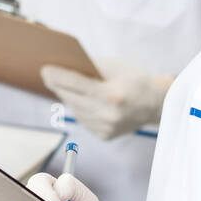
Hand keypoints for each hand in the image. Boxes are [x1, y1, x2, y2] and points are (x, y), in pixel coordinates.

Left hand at [40, 57, 171, 139]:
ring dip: (67, 97)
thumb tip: (63, 65)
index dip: (57, 76)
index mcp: (112, 94)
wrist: (156, 105)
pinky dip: (79, 109)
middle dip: (57, 85)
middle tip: (47, 75)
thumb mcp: (115, 67)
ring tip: (62, 86)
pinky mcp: (104, 135)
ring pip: (75, 110)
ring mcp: (105, 128)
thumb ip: (90, 66)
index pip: (75, 84)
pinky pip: (83, 120)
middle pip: (71, 98)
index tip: (44, 69)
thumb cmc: (134, 80)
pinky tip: (81, 100)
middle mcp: (108, 114)